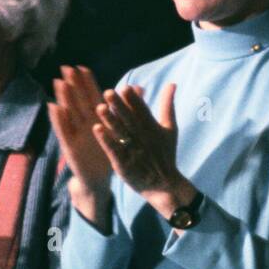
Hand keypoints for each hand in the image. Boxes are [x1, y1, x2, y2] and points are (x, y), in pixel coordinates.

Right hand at [49, 65, 114, 226]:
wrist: (99, 179)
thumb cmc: (109, 153)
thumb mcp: (120, 131)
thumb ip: (129, 109)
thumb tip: (139, 89)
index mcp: (96, 119)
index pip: (91, 97)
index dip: (86, 83)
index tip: (83, 67)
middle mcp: (83, 124)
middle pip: (77, 101)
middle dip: (72, 85)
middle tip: (66, 68)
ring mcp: (75, 134)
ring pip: (69, 113)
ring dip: (63, 98)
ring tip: (59, 83)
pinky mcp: (70, 147)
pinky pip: (64, 131)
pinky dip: (58, 119)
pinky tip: (54, 107)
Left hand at [92, 83, 193, 219]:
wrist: (164, 185)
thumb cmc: (165, 154)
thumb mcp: (170, 128)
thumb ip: (168, 105)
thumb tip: (172, 83)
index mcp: (151, 127)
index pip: (142, 110)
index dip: (134, 100)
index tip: (125, 87)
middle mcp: (141, 137)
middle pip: (129, 119)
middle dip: (119, 106)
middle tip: (108, 92)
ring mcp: (132, 150)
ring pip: (119, 132)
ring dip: (110, 120)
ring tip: (99, 108)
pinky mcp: (123, 163)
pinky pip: (113, 149)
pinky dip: (106, 140)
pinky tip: (96, 129)